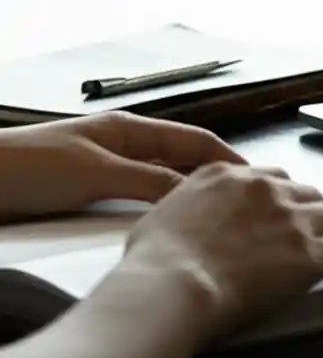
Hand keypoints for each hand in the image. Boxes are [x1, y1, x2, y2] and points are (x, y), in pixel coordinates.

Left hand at [0, 112, 245, 221]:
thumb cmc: (28, 168)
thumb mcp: (98, 173)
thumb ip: (150, 182)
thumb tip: (199, 195)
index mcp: (130, 129)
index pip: (196, 140)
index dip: (229, 158)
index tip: (259, 179)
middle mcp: (124, 146)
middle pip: (184, 161)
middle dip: (216, 179)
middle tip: (246, 204)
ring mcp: (109, 170)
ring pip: (164, 183)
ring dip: (189, 198)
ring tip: (219, 219)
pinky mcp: (93, 194)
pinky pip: (141, 201)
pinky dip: (163, 211)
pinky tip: (173, 227)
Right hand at [120, 163, 322, 339]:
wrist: (174, 282)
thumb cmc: (156, 257)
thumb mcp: (164, 210)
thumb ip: (190, 202)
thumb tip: (194, 211)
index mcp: (231, 176)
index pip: (271, 177)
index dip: (284, 193)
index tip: (290, 202)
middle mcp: (268, 190)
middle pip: (306, 194)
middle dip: (318, 206)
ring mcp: (294, 220)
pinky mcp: (312, 253)